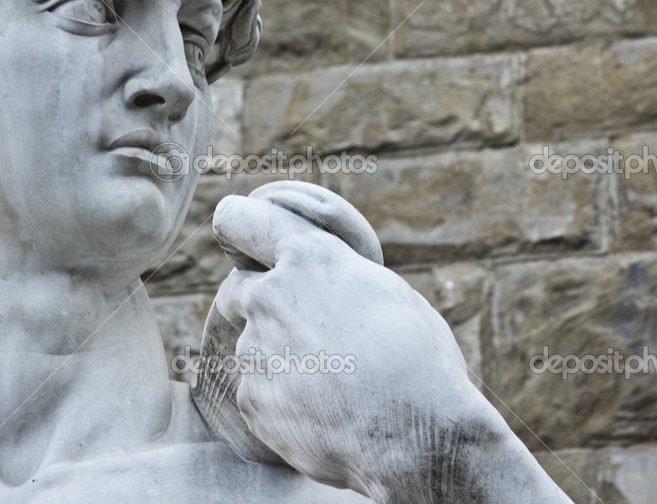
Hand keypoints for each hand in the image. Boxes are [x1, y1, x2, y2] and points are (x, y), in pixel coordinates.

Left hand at [193, 182, 569, 502]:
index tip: (239, 235)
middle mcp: (269, 296)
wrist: (416, 436)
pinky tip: (323, 412)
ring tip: (332, 383)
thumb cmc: (418, 358)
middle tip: (306, 332)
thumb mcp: (388, 292)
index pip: (241, 220)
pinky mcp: (250, 399)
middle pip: (238, 289)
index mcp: (308, 258)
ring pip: (252, 346)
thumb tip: (328, 282)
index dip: (239, 226)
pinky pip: (258, 391)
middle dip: (261, 305)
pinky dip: (281, 400)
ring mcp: (254, 350)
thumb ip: (340, 277)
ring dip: (278, 358)